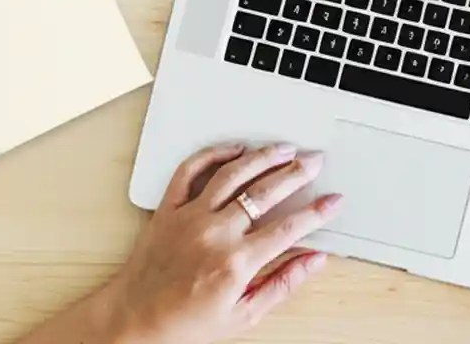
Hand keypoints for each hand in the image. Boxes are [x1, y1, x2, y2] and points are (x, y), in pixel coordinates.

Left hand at [100, 143, 341, 343]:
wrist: (135, 319)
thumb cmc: (185, 322)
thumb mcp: (243, 316)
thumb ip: (282, 284)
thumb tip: (313, 261)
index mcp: (236, 263)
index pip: (289, 228)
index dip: (317, 211)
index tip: (333, 201)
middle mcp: (215, 234)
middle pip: (266, 192)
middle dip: (297, 172)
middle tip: (314, 160)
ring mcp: (190, 216)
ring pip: (233, 174)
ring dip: (263, 156)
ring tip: (284, 148)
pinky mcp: (169, 208)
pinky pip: (190, 170)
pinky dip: (213, 153)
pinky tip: (234, 148)